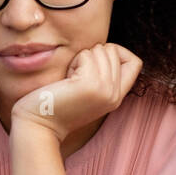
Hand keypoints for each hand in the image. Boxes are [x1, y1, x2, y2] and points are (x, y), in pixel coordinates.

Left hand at [10, 42, 142, 141]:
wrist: (39, 126)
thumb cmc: (55, 104)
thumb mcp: (88, 92)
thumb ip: (102, 76)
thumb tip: (106, 48)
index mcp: (116, 97)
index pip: (135, 62)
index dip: (117, 53)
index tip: (95, 64)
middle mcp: (115, 94)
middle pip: (114, 51)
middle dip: (92, 55)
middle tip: (76, 75)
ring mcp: (105, 90)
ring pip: (101, 50)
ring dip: (81, 58)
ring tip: (71, 78)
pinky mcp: (91, 85)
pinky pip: (87, 55)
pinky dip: (74, 62)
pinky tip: (66, 79)